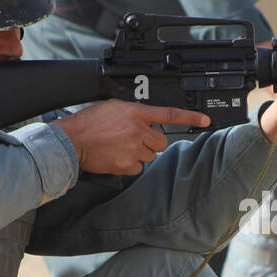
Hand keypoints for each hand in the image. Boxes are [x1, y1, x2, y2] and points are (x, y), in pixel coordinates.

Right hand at [55, 101, 209, 174]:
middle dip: (151, 142)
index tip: (205, 120)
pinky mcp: (126, 164)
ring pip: (150, 156)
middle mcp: (137, 130)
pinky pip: (138, 168)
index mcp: (135, 112)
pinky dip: (130, 165)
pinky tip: (117, 157)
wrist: (71, 141)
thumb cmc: (89, 123)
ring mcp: (132, 148)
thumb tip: (146, 120)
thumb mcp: (113, 108)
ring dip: (140, 153)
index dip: (190, 117)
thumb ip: (134, 113)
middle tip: (134, 140)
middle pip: (161, 142)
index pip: (169, 114)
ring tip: (120, 147)